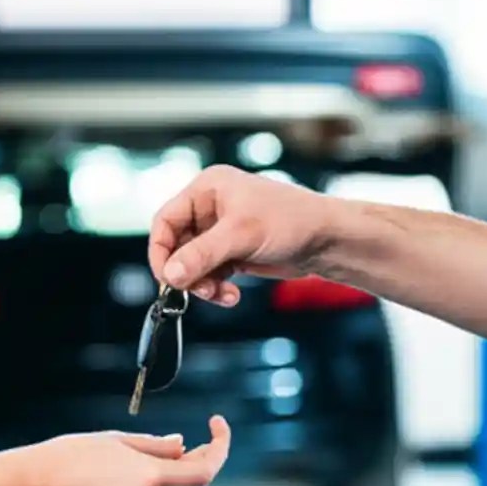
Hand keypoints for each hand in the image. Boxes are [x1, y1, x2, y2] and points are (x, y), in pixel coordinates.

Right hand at [25, 416, 230, 485]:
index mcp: (150, 476)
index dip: (219, 448)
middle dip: (189, 466)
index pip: (205, 471)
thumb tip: (181, 445)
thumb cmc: (69, 456)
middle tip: (186, 445)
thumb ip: (153, 446)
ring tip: (141, 467)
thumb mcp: (115, 441)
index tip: (216, 427)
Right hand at [149, 165, 333, 306]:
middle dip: (185, 272)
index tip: (166, 277)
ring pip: (192, 264)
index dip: (160, 250)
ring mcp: (221, 232)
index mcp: (207, 189)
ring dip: (201, 284)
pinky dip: (215, 288)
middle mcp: (210, 208)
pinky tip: (230, 296)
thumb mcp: (240, 235)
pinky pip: (210, 274)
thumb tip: (170, 274)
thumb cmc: (292, 221)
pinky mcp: (233, 252)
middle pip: (176, 246)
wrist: (326, 240)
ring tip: (219, 294)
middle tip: (196, 290)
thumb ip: (202, 255)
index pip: (165, 220)